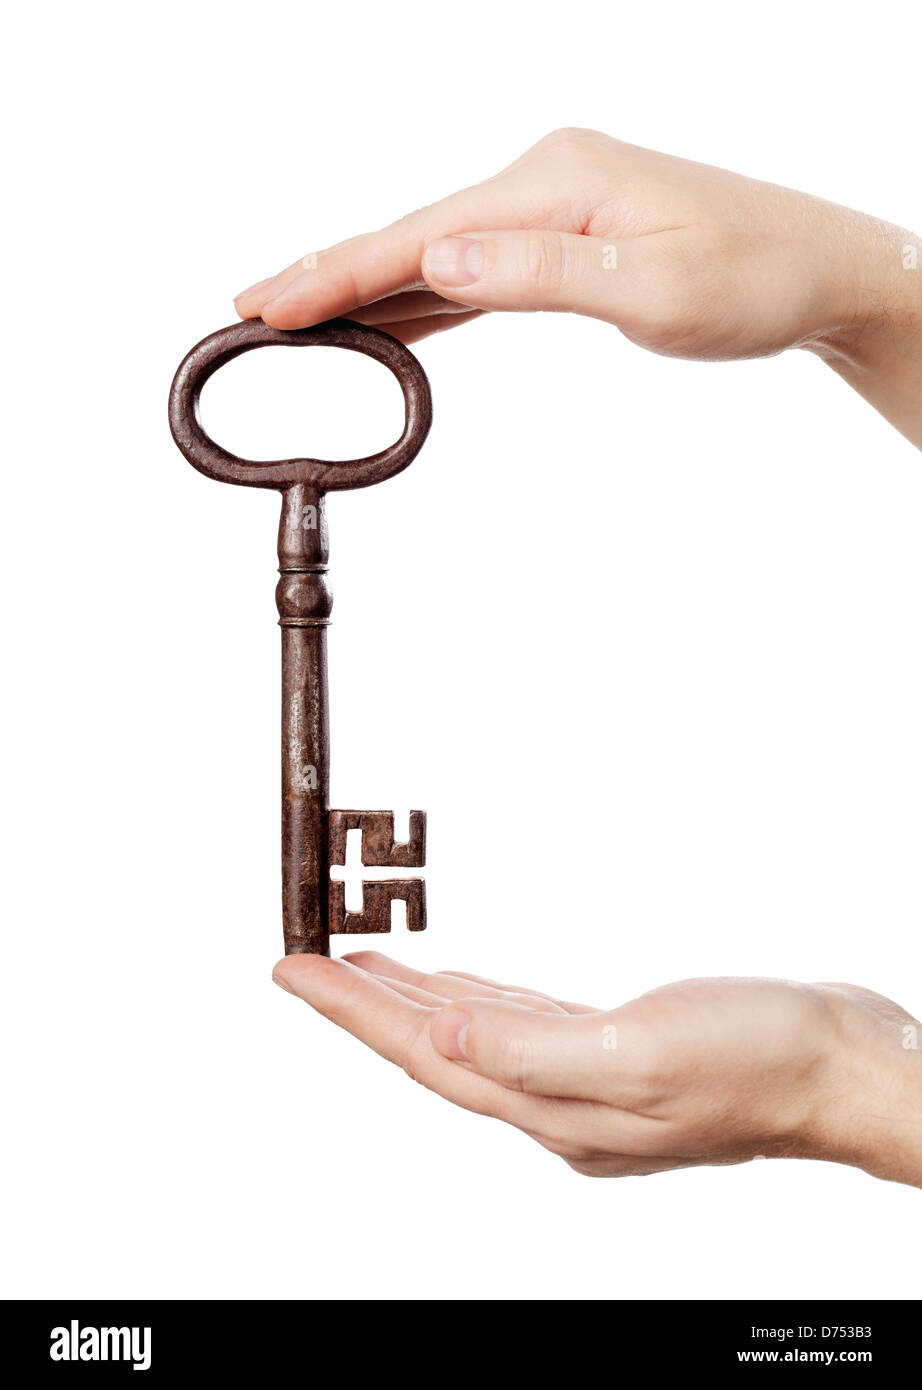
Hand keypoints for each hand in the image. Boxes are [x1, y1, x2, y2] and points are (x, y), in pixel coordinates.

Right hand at [235, 128, 921, 445]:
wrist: (824, 271)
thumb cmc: (755, 279)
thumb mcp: (654, 287)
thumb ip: (542, 274)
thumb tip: (440, 259)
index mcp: (554, 182)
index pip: (421, 236)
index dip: (337, 274)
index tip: (266, 304)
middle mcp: (543, 179)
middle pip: (411, 234)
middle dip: (327, 274)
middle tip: (247, 308)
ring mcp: (553, 205)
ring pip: (435, 251)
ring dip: (364, 285)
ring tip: (294, 315)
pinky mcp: (567, 236)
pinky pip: (474, 267)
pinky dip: (422, 294)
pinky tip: (388, 317)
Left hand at [272, 951, 921, 1185]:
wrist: (842, 1064)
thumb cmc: (761, 1061)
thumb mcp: (641, 1051)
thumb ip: (533, 1047)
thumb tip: (444, 1033)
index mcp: (553, 1106)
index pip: (426, 1055)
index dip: (353, 1013)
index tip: (293, 969)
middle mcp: (558, 1100)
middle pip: (435, 1047)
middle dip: (363, 1006)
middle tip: (303, 962)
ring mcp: (587, 1077)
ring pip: (473, 1033)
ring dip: (413, 1000)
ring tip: (361, 969)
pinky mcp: (616, 1046)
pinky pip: (518, 1021)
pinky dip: (476, 998)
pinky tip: (458, 985)